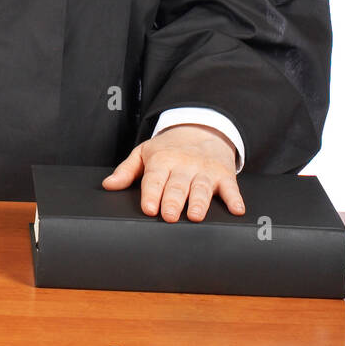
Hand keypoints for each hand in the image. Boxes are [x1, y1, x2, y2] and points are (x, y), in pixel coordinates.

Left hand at [102, 124, 244, 221]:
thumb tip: (108, 185)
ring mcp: (204, 170)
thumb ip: (127, 171)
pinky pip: (231, 187)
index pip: (154, 179)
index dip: (151, 194)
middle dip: (173, 200)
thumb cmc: (168, 148)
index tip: (149, 208)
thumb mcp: (144, 153)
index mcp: (161, 161)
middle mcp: (183, 165)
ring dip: (199, 201)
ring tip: (195, 216)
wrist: (200, 129)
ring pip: (201, 187)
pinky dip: (235, 198)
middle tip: (168, 215)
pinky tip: (237, 209)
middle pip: (177, 185)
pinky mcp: (223, 175)